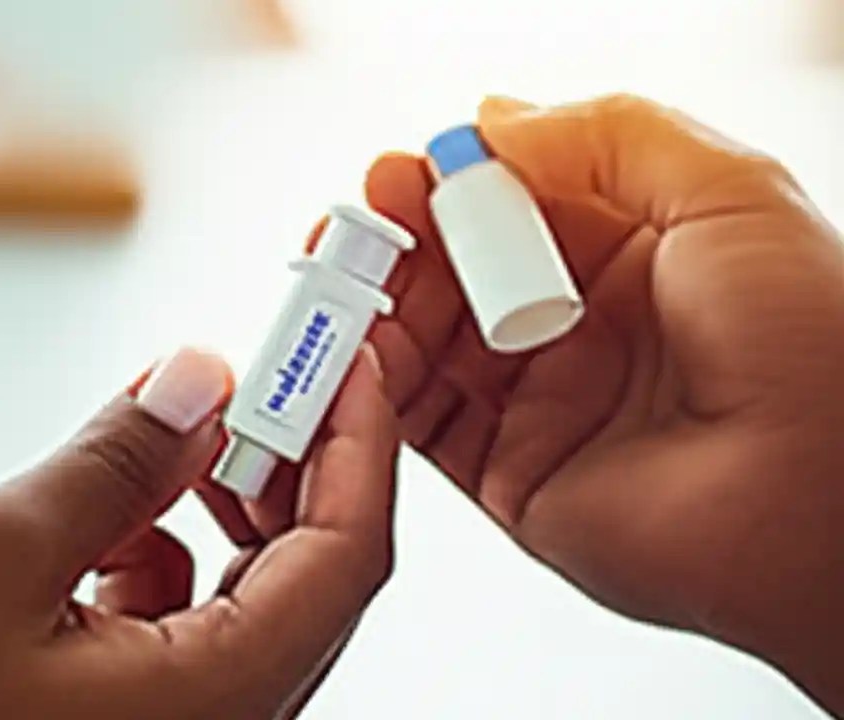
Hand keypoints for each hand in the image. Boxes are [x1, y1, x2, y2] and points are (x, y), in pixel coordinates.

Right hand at [0, 347, 397, 719]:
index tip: (344, 360)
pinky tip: (112, 521)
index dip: (358, 441)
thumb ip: (116, 464)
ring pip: (245, 591)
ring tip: (171, 439)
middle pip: (307, 570)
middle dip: (286, 460)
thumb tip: (194, 387)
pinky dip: (165, 553)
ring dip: (221, 503)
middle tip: (257, 377)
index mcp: (214, 697)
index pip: (347, 552)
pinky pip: (188, 621)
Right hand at [354, 94, 843, 709]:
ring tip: (343, 281)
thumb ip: (607, 137)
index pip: (512, 204)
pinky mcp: (510, 473)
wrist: (819, 505)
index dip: (451, 185)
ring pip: (428, 341)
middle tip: (356, 225)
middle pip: (457, 271)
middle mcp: (580, 327)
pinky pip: (423, 421)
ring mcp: (543, 401)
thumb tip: (493, 123)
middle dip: (399, 241)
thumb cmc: (810, 347)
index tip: (404, 173)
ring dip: (377, 305)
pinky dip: (379, 383)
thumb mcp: (726, 191)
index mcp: (633, 255)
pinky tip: (361, 347)